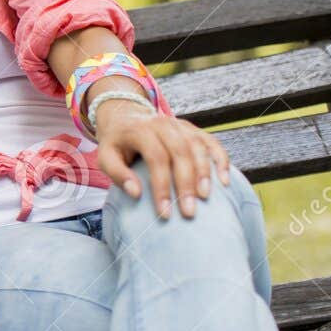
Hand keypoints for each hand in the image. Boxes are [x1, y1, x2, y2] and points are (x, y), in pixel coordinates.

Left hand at [94, 101, 230, 218]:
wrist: (126, 117)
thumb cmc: (117, 144)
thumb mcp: (105, 156)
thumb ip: (117, 173)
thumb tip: (136, 193)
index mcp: (141, 130)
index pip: (156, 158)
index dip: (162, 186)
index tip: (164, 212)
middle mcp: (163, 124)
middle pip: (181, 153)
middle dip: (186, 184)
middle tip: (189, 212)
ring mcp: (180, 125)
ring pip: (198, 147)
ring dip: (205, 173)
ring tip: (205, 198)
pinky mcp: (193, 129)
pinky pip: (211, 143)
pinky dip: (220, 160)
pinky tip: (224, 180)